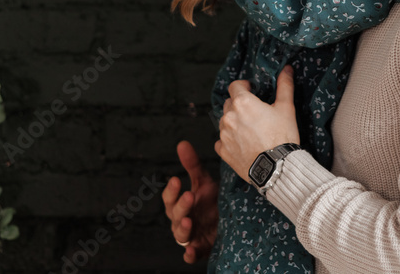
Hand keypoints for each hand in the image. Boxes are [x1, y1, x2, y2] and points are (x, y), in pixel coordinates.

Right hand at [162, 140, 218, 263]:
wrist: (228, 220)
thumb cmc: (211, 201)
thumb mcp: (203, 182)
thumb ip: (192, 165)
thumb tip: (182, 143)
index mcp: (180, 204)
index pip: (170, 198)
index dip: (171, 191)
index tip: (176, 180)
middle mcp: (182, 220)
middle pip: (175, 215)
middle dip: (180, 206)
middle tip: (189, 196)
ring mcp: (191, 235)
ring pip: (181, 235)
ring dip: (183, 228)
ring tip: (189, 221)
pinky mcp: (201, 248)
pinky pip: (192, 255)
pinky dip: (190, 254)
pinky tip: (191, 252)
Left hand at [215, 66, 300, 182]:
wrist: (277, 168)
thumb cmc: (282, 136)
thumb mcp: (287, 108)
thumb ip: (284, 86)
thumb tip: (286, 69)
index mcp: (243, 103)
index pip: (235, 85)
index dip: (243, 86)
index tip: (251, 90)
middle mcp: (229, 117)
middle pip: (229, 104)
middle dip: (239, 105)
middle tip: (254, 113)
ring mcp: (224, 135)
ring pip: (225, 122)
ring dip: (234, 122)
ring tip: (250, 130)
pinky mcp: (223, 151)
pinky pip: (222, 141)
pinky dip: (230, 140)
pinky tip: (243, 144)